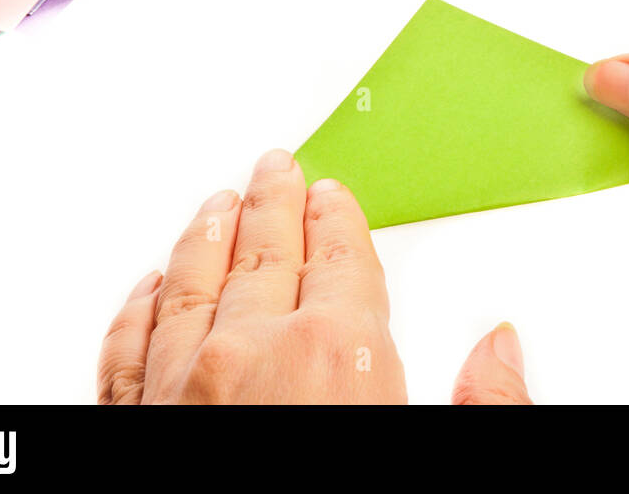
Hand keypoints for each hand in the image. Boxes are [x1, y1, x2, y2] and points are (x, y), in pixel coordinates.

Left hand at [98, 149, 531, 404]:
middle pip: (262, 253)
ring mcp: (177, 392)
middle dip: (272, 205)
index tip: (334, 193)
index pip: (341, 260)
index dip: (339, 220)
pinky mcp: (128, 427)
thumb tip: (500, 348)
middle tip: (276, 170)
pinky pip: (127, 345)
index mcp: (334, 359)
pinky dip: (139, 306)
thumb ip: (485, 405)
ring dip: (203, 236)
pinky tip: (148, 286)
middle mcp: (246, 358)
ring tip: (215, 204)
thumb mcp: (441, 459)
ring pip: (187, 285)